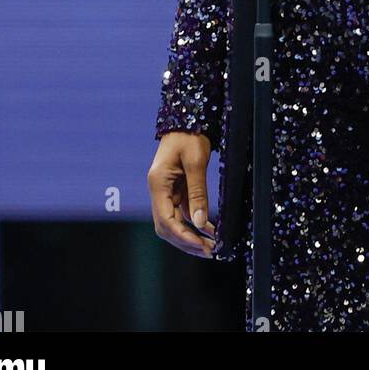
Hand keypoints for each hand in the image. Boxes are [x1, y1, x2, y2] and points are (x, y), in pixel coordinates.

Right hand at [147, 131, 215, 256]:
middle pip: (167, 226)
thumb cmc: (190, 135)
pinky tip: (210, 230)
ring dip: (191, 235)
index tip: (201, 246)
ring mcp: (167, 190)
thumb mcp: (196, 162)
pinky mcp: (177, 188)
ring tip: (211, 246)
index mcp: (158, 184)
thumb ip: (198, 192)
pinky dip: (195, 222)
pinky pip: (184, 211)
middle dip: (186, 241)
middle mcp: (159, 190)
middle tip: (209, 252)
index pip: (165, 221)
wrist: (187, 117)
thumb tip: (200, 223)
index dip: (183, 237)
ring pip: (175, 222)